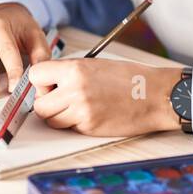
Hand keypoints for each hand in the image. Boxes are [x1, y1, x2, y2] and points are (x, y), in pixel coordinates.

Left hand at [29, 59, 182, 135]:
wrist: (156, 95)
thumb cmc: (130, 78)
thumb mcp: (96, 64)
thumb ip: (71, 72)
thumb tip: (50, 80)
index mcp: (75, 69)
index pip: (36, 75)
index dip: (41, 82)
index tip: (49, 85)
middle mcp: (75, 90)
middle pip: (39, 104)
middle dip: (46, 103)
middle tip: (61, 100)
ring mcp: (82, 111)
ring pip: (50, 120)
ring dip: (58, 116)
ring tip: (75, 108)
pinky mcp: (90, 127)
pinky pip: (69, 128)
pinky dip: (74, 124)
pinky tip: (90, 114)